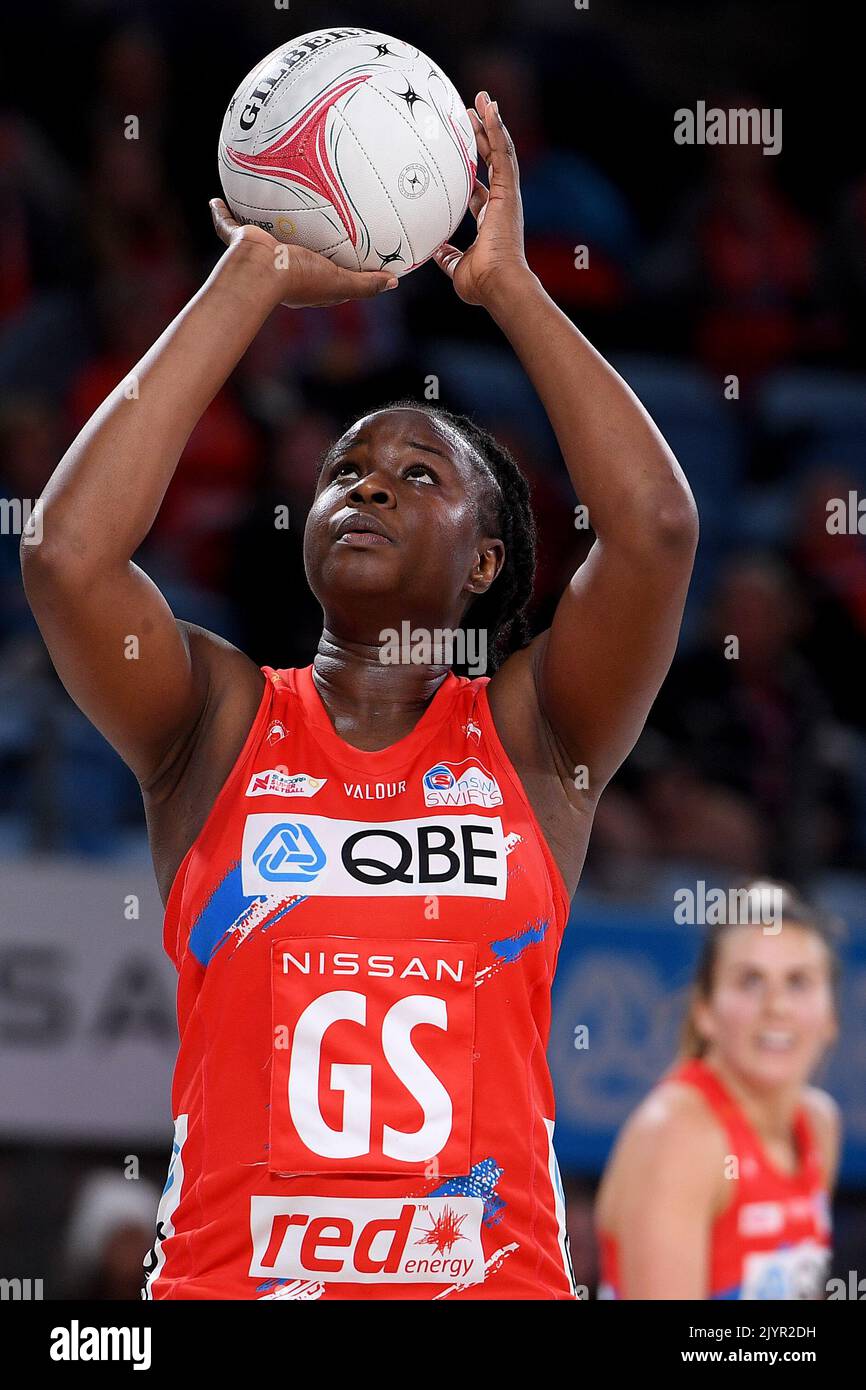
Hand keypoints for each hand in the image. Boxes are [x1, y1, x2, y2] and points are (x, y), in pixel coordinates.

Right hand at [209, 198, 398, 307]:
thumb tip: (393, 282)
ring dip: (258, 219)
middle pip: (290, 249)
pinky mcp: (239, 239)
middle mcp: (279, 266)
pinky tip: (216, 198)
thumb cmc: (299, 277)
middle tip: (308, 220)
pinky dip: (220, 212)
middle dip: (297, 237)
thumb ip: (365, 283)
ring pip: (258, 233)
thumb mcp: (339, 281)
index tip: (344, 251)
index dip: (331, 265)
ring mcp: (257, 253)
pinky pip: (226, 222)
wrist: (260, 271)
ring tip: (264, 199)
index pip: (320, 272)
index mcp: (301, 279)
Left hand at [432, 93, 529, 306]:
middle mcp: (500, 204)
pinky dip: (497, 130)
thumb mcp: (456, 267)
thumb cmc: (482, 282)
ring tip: (483, 100)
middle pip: (490, 162)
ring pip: (499, 151)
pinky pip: (502, 153)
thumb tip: (435, 250)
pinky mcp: (509, 190)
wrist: (498, 284)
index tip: (461, 151)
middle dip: (481, 137)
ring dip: (491, 124)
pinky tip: (490, 109)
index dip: (471, 168)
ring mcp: (506, 195)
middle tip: (470, 114)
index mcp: (489, 220)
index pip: (479, 187)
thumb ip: (447, 256)